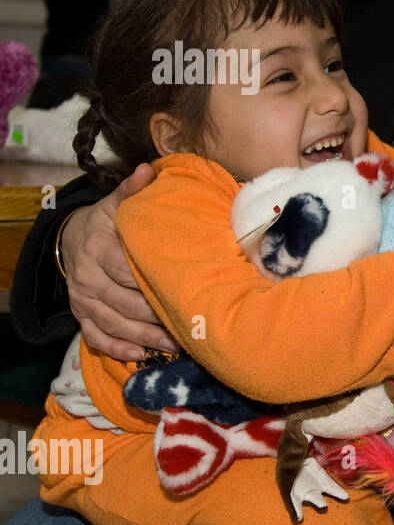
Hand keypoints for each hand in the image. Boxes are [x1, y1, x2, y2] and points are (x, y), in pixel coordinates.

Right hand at [61, 163, 176, 360]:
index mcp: (98, 249)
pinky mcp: (81, 315)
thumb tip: (148, 170)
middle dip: (155, 316)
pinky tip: (140, 355)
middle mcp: (88, 277)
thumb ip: (132, 190)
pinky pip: (95, 337)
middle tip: (189, 325)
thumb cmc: (107, 223)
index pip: (126, 271)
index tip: (185, 292)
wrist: (73, 239)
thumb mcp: (116, 204)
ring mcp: (83, 299)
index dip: (154, 284)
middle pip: (123, 303)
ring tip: (175, 345)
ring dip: (144, 337)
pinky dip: (117, 348)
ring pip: (113, 324)